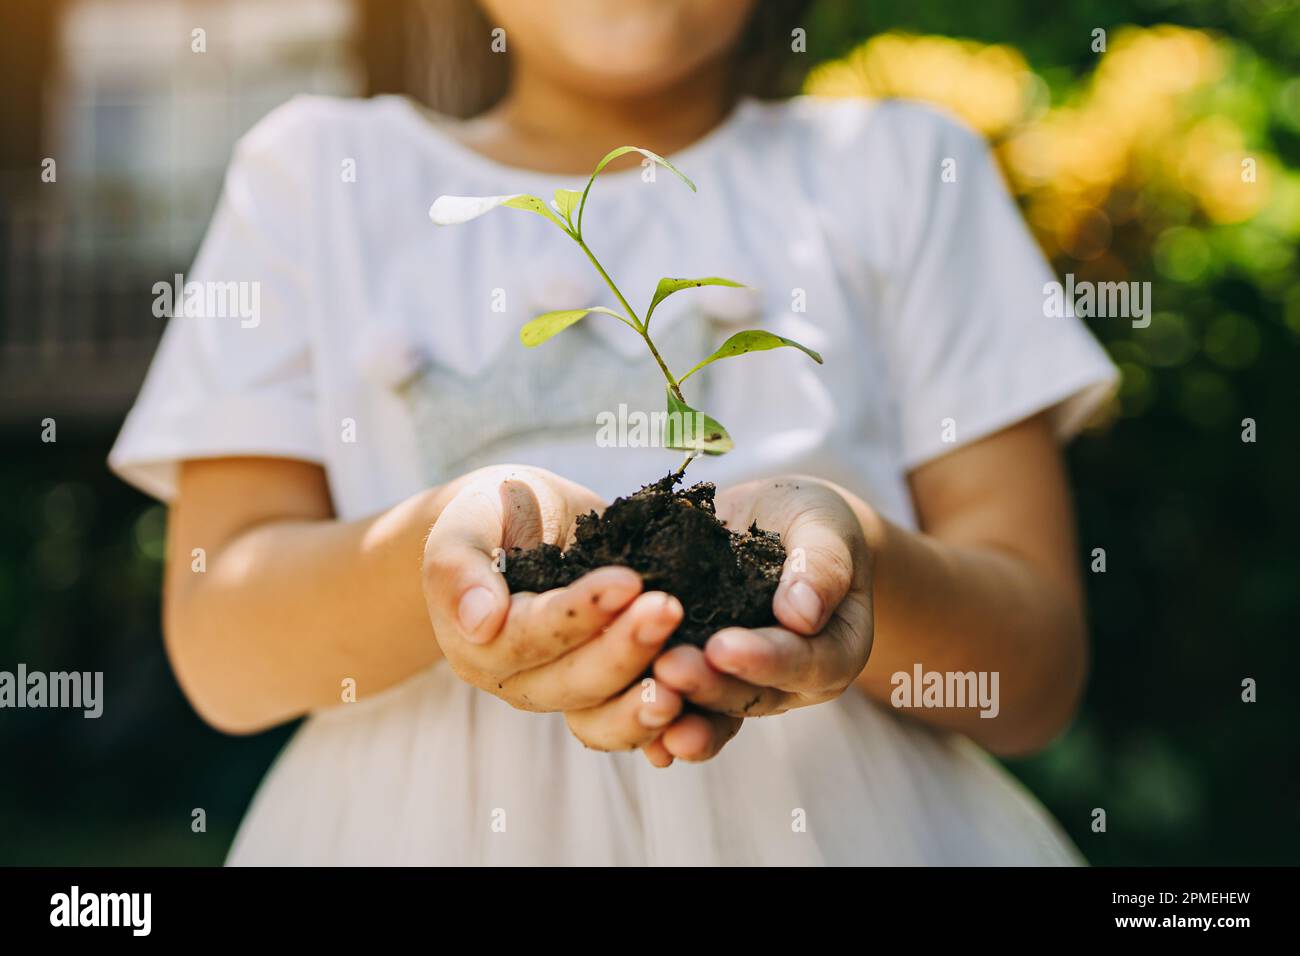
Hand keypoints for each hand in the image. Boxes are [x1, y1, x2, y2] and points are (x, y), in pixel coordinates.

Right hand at [422, 465, 688, 751]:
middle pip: (573, 683)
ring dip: (646, 703)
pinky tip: (701, 712)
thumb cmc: (491, 516)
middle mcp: (520, 681)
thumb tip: (480, 622)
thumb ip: (459, 567)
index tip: (628, 580)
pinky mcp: (603, 694)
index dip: (580, 613)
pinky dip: (667, 727)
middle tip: (669, 608)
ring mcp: (562, 694)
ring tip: (690, 674)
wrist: (520, 528)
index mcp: (480, 642)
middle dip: (624, 649)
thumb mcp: (466, 522)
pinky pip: (631, 723)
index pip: (532, 635)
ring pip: (602, 717)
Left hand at [648, 476, 873, 730]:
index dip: (764, 659)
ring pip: (709, 712)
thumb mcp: (824, 528)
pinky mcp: (703, 678)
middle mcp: (788, 684)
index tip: (723, 647)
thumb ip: (821, 567)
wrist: (774, 524)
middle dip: (707, 685)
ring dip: (675, 708)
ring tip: (643, 694)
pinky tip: (620, 714)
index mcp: (833, 652)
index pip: (803, 664)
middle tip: (668, 667)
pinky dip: (651, 717)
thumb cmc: (810, 523)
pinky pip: (679, 705)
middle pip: (749, 696)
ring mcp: (742, 686)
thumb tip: (801, 614)